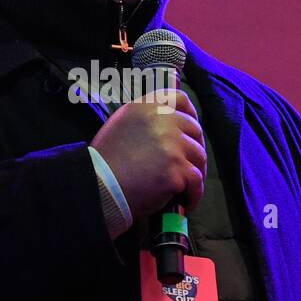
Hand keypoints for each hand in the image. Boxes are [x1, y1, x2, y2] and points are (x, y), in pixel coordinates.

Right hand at [89, 90, 205, 218]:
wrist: (100, 185)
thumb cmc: (107, 160)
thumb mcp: (122, 123)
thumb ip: (147, 115)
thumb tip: (171, 102)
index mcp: (147, 106)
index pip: (180, 99)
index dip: (190, 115)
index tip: (189, 130)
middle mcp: (162, 120)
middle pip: (195, 130)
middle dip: (193, 149)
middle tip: (186, 166)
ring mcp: (172, 144)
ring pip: (199, 156)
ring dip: (194, 172)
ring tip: (184, 186)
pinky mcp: (177, 169)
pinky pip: (197, 181)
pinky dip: (193, 194)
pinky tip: (185, 201)